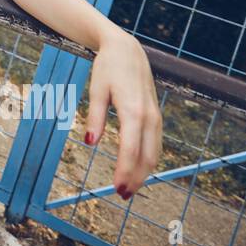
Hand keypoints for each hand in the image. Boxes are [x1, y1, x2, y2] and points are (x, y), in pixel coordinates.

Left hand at [84, 28, 162, 201]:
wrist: (127, 50)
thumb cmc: (108, 69)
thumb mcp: (96, 90)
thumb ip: (93, 117)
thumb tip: (89, 143)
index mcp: (132, 110)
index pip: (130, 149)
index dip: (124, 171)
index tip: (116, 188)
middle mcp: (149, 116)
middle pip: (146, 156)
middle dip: (136, 178)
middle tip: (122, 196)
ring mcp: (155, 117)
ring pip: (154, 152)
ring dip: (144, 172)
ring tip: (129, 188)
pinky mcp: (156, 116)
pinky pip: (155, 144)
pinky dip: (148, 160)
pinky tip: (138, 169)